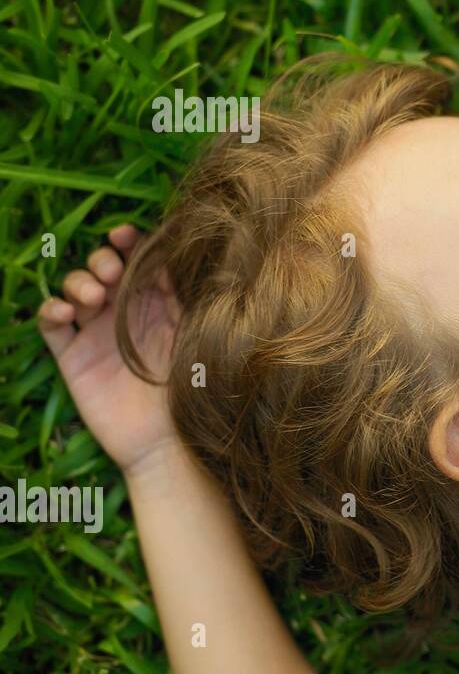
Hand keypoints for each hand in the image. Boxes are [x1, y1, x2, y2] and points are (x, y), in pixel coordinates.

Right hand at [37, 224, 183, 479]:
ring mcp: (96, 333)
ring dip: (78, 282)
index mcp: (158, 302)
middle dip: (102, 260)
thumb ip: (183, 295)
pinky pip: (51, 325)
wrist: (168, 440)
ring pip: (75, 289)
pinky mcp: (73, 357)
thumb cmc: (190, 387)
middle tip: (113, 272)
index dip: (129, 241)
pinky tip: (64, 312)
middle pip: (102, 268)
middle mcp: (125, 313)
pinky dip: (51, 309)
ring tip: (94, 296)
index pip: (138, 260)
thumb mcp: (193, 334)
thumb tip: (177, 247)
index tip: (125, 234)